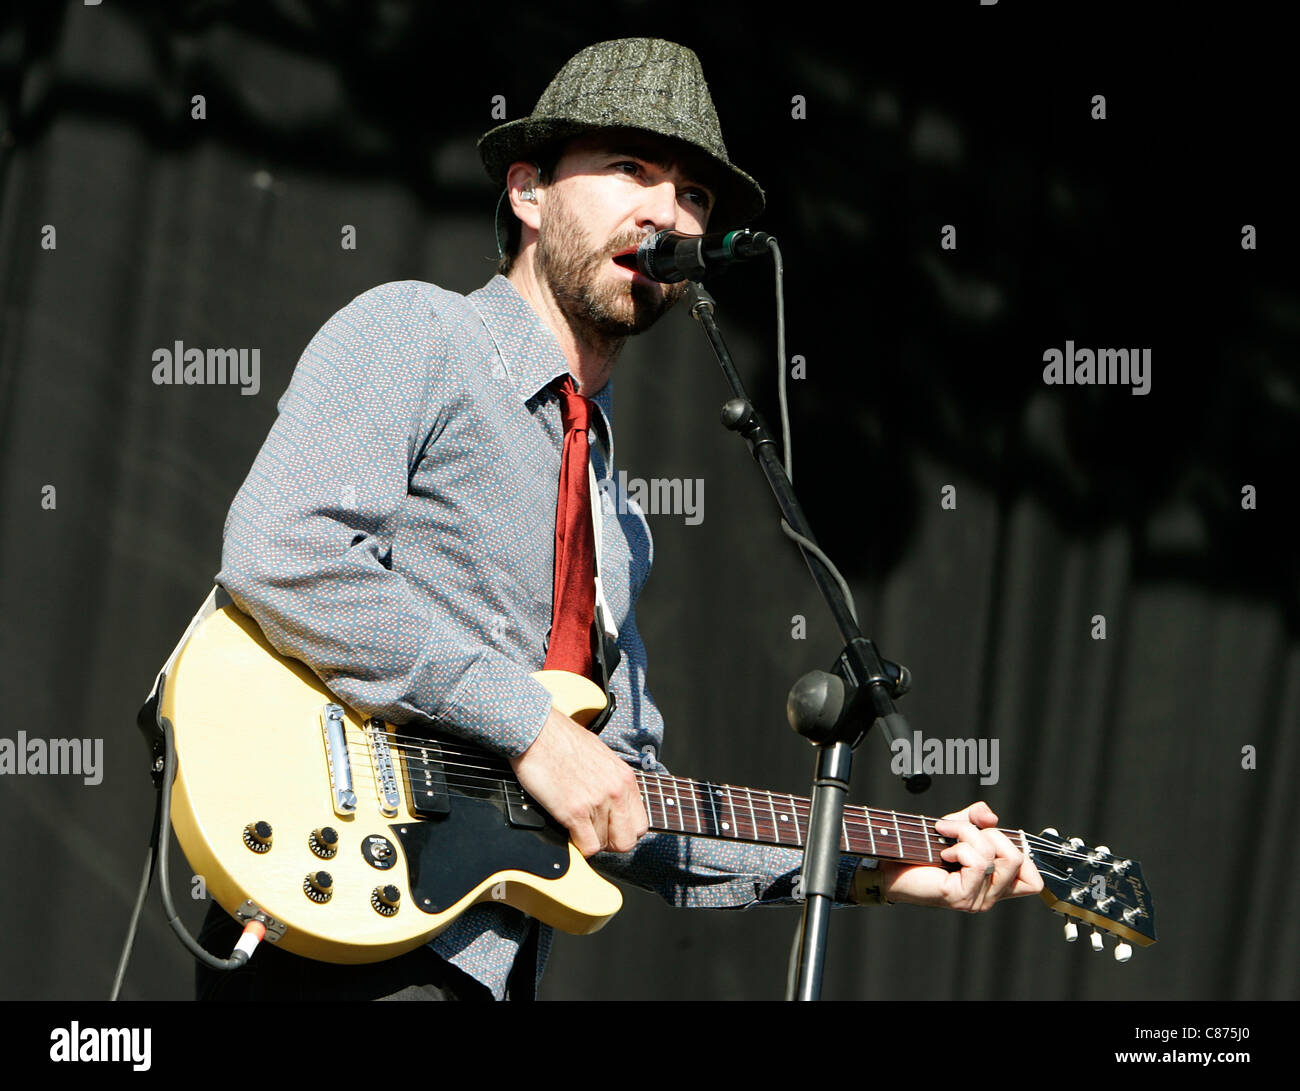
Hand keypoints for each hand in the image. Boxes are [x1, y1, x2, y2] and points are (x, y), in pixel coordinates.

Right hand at [510, 705, 647, 856]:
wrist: (538, 731)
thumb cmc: (563, 740)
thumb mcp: (602, 757)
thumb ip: (611, 782)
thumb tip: (610, 807)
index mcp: (625, 777)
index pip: (640, 825)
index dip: (623, 832)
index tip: (608, 830)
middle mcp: (616, 791)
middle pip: (627, 841)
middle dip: (608, 843)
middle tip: (591, 833)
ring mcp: (597, 801)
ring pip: (603, 845)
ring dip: (587, 840)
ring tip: (573, 824)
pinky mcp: (575, 810)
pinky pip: (586, 846)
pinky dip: (577, 845)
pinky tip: (566, 829)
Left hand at [876, 801, 1043, 910]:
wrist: (889, 867)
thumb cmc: (921, 850)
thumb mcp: (955, 827)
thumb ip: (976, 818)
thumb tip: (991, 817)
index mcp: (994, 883)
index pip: (1033, 881)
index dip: (1022, 854)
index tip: (990, 836)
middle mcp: (991, 896)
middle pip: (1018, 858)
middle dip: (989, 833)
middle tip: (960, 832)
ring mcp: (978, 900)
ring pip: (997, 856)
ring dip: (969, 836)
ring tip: (948, 840)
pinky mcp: (961, 897)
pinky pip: (978, 863)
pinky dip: (961, 848)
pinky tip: (943, 852)